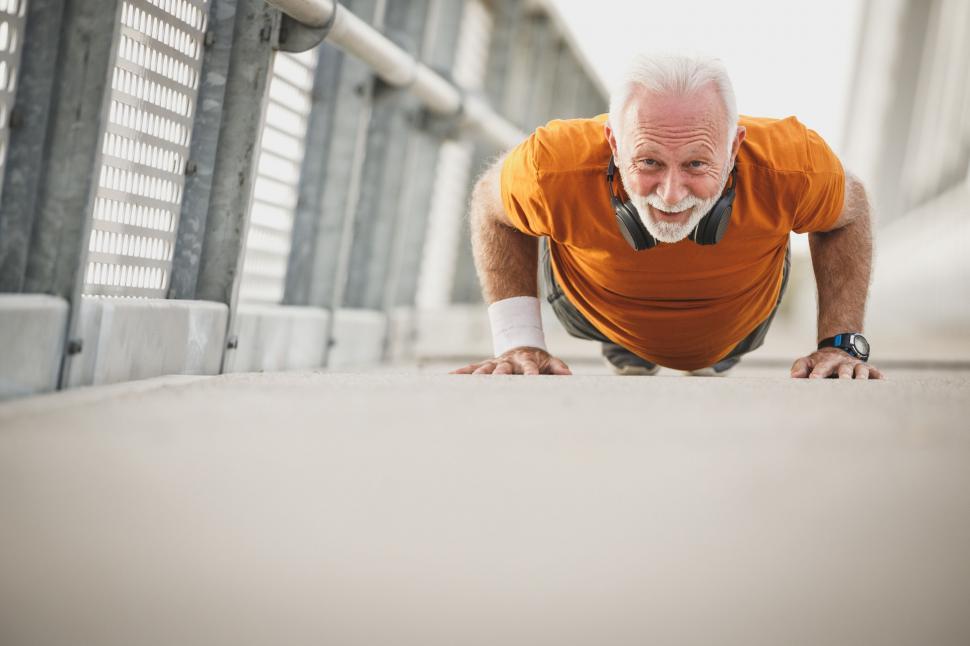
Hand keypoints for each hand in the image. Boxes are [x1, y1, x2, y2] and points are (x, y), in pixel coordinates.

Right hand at [450, 346, 572, 375]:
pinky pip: (470, 369)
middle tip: (497, 380)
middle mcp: (509, 361)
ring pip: (485, 369)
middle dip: (500, 374)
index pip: (529, 367)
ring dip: (479, 376)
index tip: (533, 380)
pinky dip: (460, 373)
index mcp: (526, 360)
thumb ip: (558, 368)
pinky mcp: (485, 365)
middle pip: (504, 368)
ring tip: (472, 382)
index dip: (531, 373)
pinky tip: (448, 378)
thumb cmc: (539, 360)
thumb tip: (569, 375)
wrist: (521, 346)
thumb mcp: (550, 362)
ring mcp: (495, 363)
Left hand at [790, 347, 884, 379]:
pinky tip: (883, 382)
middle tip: (844, 381)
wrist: (838, 351)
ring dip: (862, 376)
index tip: (814, 379)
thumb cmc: (820, 363)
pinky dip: (879, 376)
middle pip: (844, 369)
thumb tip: (794, 376)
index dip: (818, 372)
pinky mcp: (869, 370)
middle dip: (844, 374)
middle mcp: (843, 363)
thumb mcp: (808, 362)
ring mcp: (857, 366)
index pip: (822, 367)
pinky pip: (875, 373)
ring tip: (862, 383)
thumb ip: (800, 368)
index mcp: (827, 362)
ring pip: (861, 370)